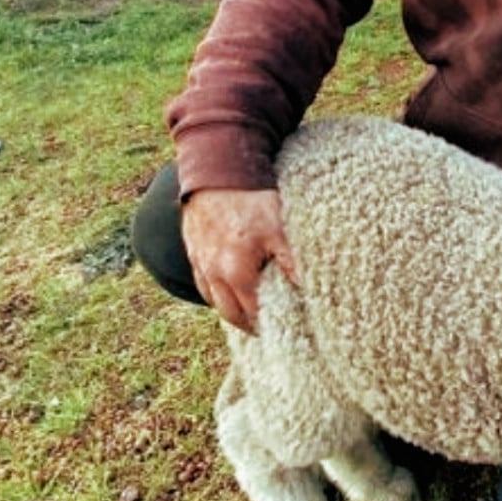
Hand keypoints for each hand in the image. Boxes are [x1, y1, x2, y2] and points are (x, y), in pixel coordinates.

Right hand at [180, 188, 299, 332]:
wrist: (217, 169)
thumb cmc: (251, 199)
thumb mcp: (280, 230)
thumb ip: (292, 263)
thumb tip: (308, 289)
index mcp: (236, 272)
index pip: (254, 313)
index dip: (270, 324)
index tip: (285, 331)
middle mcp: (213, 273)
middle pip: (232, 314)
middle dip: (250, 324)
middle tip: (270, 329)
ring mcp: (200, 263)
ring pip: (215, 301)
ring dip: (232, 311)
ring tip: (252, 316)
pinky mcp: (193, 250)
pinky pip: (203, 284)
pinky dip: (217, 294)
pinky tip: (230, 294)